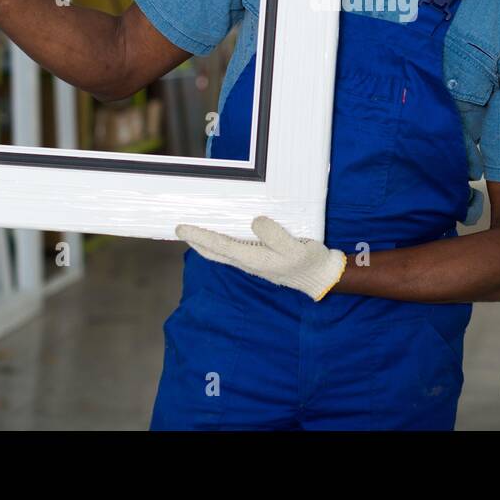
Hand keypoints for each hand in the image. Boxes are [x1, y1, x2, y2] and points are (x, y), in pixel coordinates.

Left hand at [176, 216, 346, 300]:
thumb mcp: (295, 248)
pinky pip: (232, 252)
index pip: (220, 246)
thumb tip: (255, 221)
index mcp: (254, 258)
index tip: (182, 227)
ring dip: (205, 244)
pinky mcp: (260, 261)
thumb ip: (275, 235)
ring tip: (193, 233)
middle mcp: (249, 262)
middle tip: (179, 229)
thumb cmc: (308, 261)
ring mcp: (253, 263)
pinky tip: (220, 237)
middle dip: (196, 242)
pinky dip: (219, 244)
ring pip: (221, 254)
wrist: (319, 277)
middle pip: (214, 253)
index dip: (200, 236)